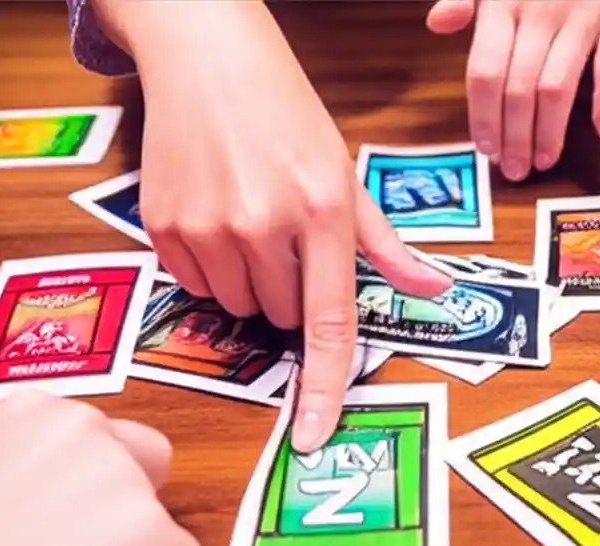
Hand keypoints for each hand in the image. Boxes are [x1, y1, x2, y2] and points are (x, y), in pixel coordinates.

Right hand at [92, 1, 450, 451]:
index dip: (321, 387)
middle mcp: (262, 225)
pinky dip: (211, 266)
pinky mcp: (163, 226)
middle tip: (288, 237)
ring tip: (250, 219)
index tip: (312, 435)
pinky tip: (216, 216)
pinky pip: (195, 284)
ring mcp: (207, 228)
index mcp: (322, 211)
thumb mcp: (345, 172)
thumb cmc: (285, 111)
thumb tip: (435, 289)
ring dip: (250, 281)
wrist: (204, 56)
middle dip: (292, 291)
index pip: (327, 322)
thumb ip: (385, 243)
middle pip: (282, 317)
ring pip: (238, 306)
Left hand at [427, 0, 599, 180]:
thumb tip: (438, 24)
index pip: (484, 72)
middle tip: (513, 170)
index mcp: (502, 4)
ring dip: (550, 131)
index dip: (483, 116)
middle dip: (513, 136)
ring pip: (557, 87)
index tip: (485, 149)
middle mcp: (538, 12)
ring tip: (543, 160)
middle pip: (518, 89)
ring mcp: (582, 14)